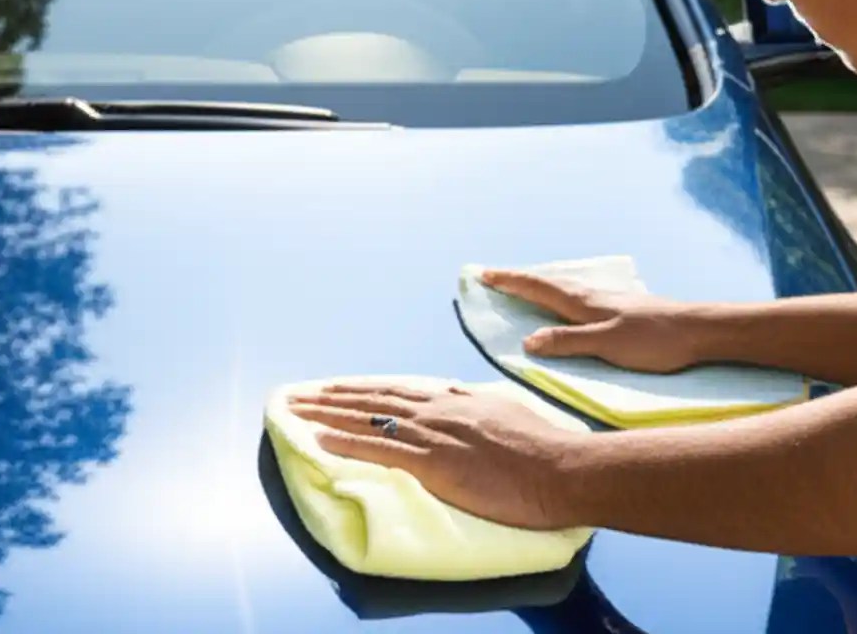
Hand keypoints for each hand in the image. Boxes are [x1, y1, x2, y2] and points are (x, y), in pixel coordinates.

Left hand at [288, 382, 585, 529]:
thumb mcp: (506, 412)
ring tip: (294, 411)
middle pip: (371, 398)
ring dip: (325, 414)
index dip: (361, 388)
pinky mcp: (431, 462)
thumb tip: (458, 394)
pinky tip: (318, 439)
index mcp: (454, 400)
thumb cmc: (544, 448)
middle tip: (298, 395)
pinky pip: (377, 448)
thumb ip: (476, 403)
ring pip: (366, 418)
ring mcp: (432, 434)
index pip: (396, 390)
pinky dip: (344, 441)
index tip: (334, 387)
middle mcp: (436, 410)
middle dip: (330, 396)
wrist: (562, 469)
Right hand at [481, 268, 705, 373]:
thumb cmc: (655, 340)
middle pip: (546, 283)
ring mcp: (607, 299)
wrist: (700, 330)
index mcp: (583, 303)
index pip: (538, 288)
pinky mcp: (621, 307)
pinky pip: (577, 295)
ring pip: (563, 287)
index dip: (510, 282)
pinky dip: (560, 293)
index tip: (483, 274)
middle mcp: (591, 295)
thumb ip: (568, 342)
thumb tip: (527, 341)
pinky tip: (569, 298)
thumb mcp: (608, 345)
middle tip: (492, 275)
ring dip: (538, 284)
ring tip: (523, 284)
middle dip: (518, 279)